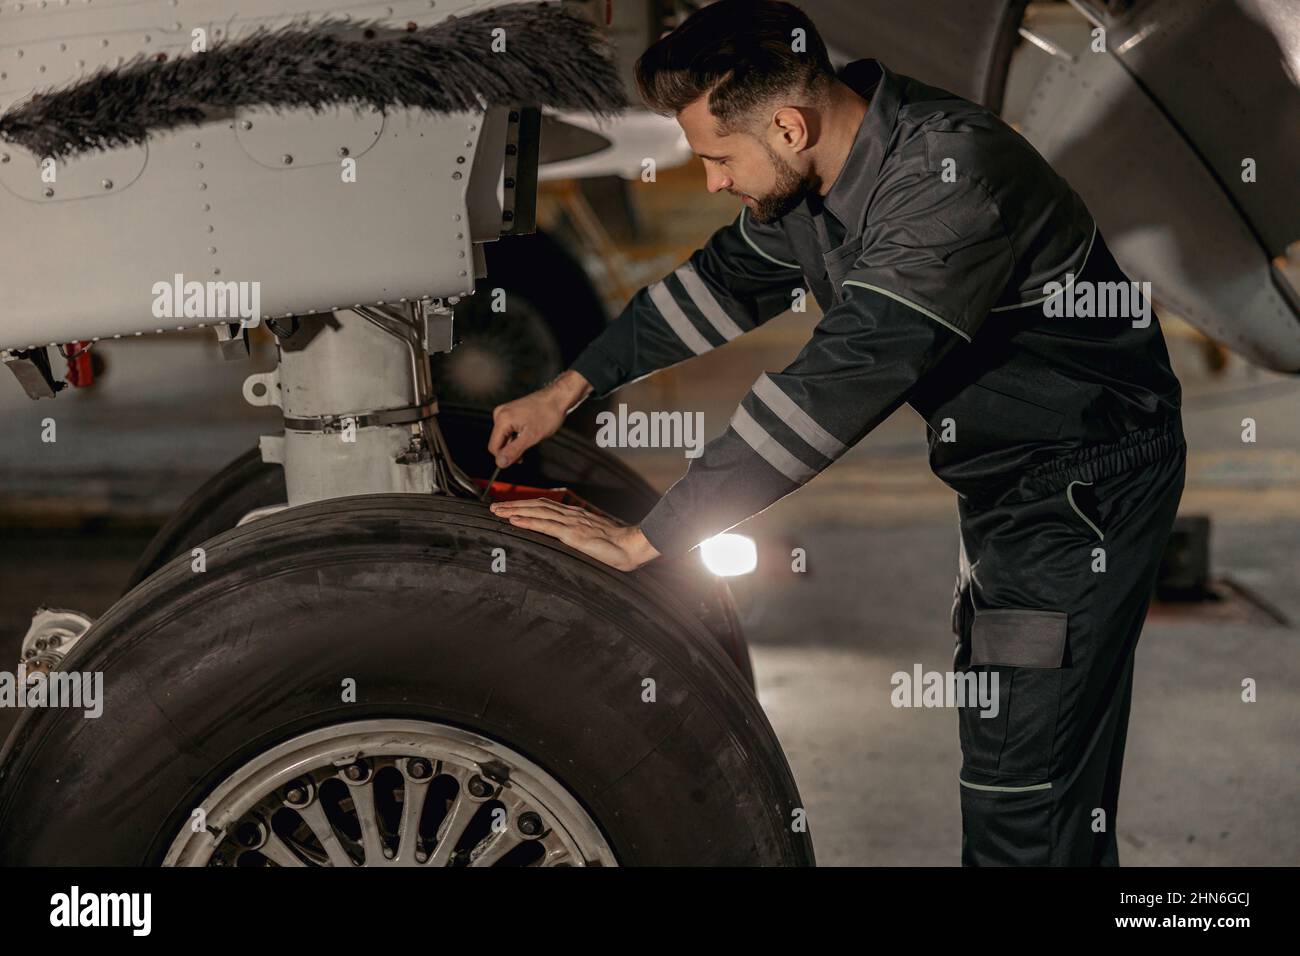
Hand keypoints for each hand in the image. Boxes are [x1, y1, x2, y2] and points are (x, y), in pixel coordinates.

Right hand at [487, 370, 591, 468]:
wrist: (557, 398)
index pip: (494, 447)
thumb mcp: (531, 437)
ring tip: (531, 436)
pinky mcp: (510, 412)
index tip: (520, 459)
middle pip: (498, 442)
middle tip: (528, 447)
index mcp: (502, 419)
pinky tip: (529, 431)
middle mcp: (500, 414)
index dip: (505, 457)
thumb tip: (500, 463)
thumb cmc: (548, 414)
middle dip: (511, 449)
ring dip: (515, 442)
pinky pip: (508, 430)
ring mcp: (505, 412)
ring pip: (504, 437)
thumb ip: (514, 451)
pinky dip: (517, 435)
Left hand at [490, 498, 659, 571]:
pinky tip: (514, 521)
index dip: (525, 504)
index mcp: (575, 515)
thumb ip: (580, 536)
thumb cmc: (618, 546)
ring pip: (537, 512)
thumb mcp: (595, 539)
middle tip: (494, 507)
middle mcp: (570, 515)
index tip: (509, 506)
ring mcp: (571, 523)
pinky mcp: (572, 534)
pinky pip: (545, 526)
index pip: (545, 506)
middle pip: (536, 505)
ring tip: (497, 512)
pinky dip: (527, 521)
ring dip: (514, 510)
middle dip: (513, 505)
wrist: (632, 546)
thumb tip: (569, 540)